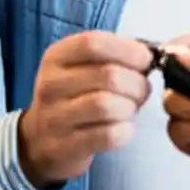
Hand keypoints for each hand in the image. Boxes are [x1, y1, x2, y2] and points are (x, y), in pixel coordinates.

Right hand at [18, 31, 153, 189]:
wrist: (40, 140)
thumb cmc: (74, 97)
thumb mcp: (81, 68)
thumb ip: (112, 57)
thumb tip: (148, 57)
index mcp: (56, 57)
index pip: (93, 43)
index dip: (127, 50)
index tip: (145, 59)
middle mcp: (51, 84)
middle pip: (108, 76)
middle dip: (137, 83)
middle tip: (141, 90)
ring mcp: (54, 117)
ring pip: (108, 105)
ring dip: (130, 107)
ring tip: (130, 109)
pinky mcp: (65, 145)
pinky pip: (108, 135)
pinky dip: (125, 131)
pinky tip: (124, 128)